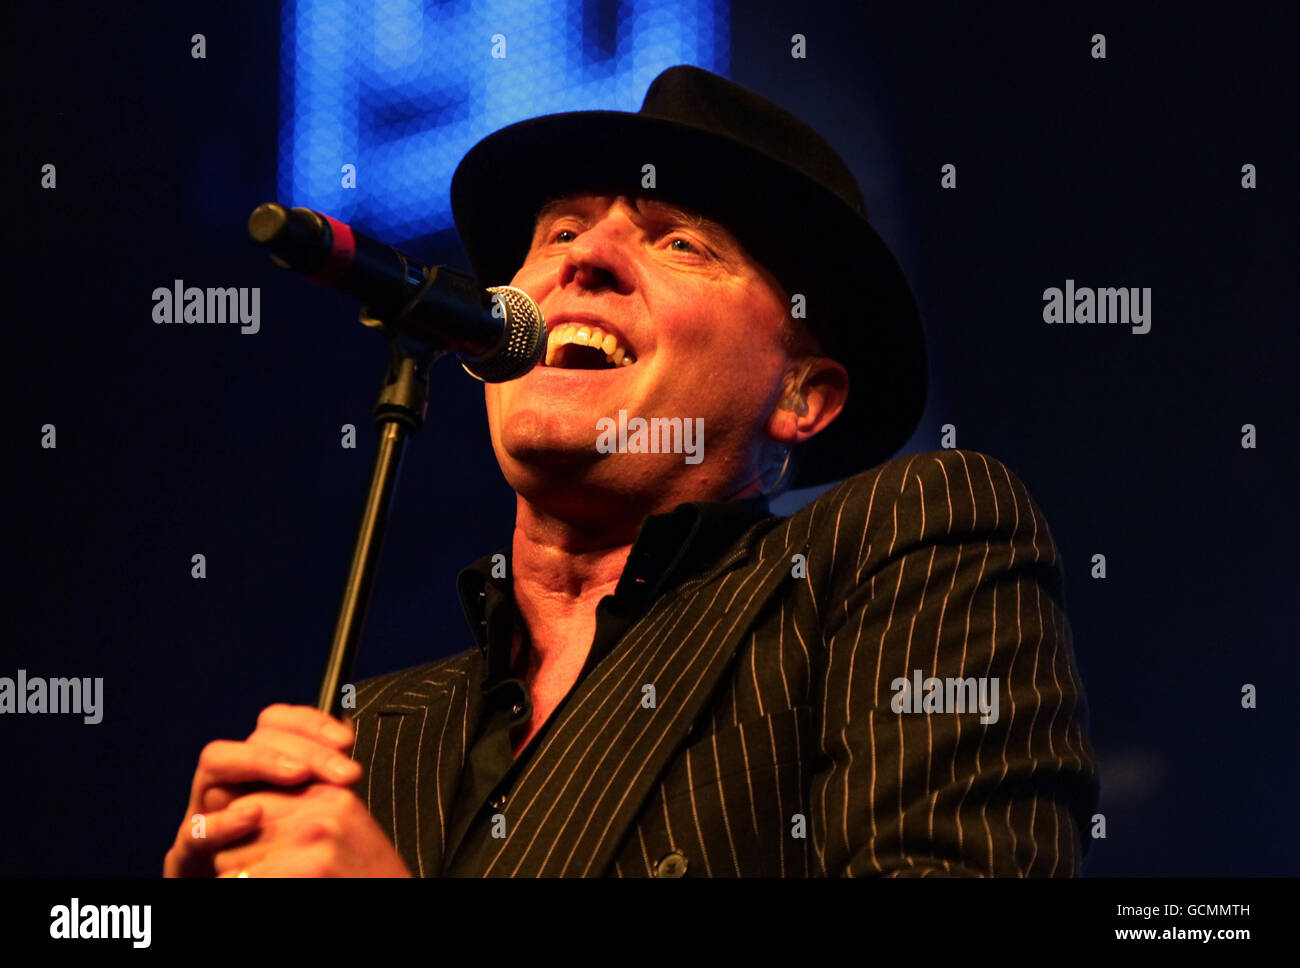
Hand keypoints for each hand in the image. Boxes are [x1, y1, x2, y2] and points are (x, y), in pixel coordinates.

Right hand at [164, 703, 404, 876]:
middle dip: (301, 748)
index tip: (347, 741)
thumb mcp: (313, 814)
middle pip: (255, 738)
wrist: (262, 890)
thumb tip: (351, 735)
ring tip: (297, 775)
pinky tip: (252, 815)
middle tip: (343, 771)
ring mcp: (204, 812)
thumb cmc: (288, 861)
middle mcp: (229, 780)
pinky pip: (193, 830)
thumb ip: (327, 780)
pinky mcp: (187, 855)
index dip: (310, 722)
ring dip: (258, 761)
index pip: (277, 721)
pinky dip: (220, 822)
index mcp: (259, 767)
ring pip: (215, 763)